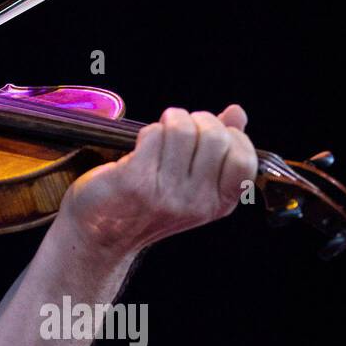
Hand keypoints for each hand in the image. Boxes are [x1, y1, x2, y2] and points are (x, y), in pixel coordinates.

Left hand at [57, 105, 257, 258]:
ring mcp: (166, 193)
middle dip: (198, 119)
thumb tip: (237, 112)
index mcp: (218, 203)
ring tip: (161, 131)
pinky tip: (140, 145)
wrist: (101, 234)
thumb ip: (218, 148)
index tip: (208, 132)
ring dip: (171, 120)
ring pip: (182, 130)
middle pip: (215, 137)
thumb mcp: (192, 184)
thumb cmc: (147, 203)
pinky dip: (147, 132)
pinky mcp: (136, 180)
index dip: (230, 135)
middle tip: (180, 126)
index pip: (244, 160)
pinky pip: (153, 134)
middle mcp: (196, 201)